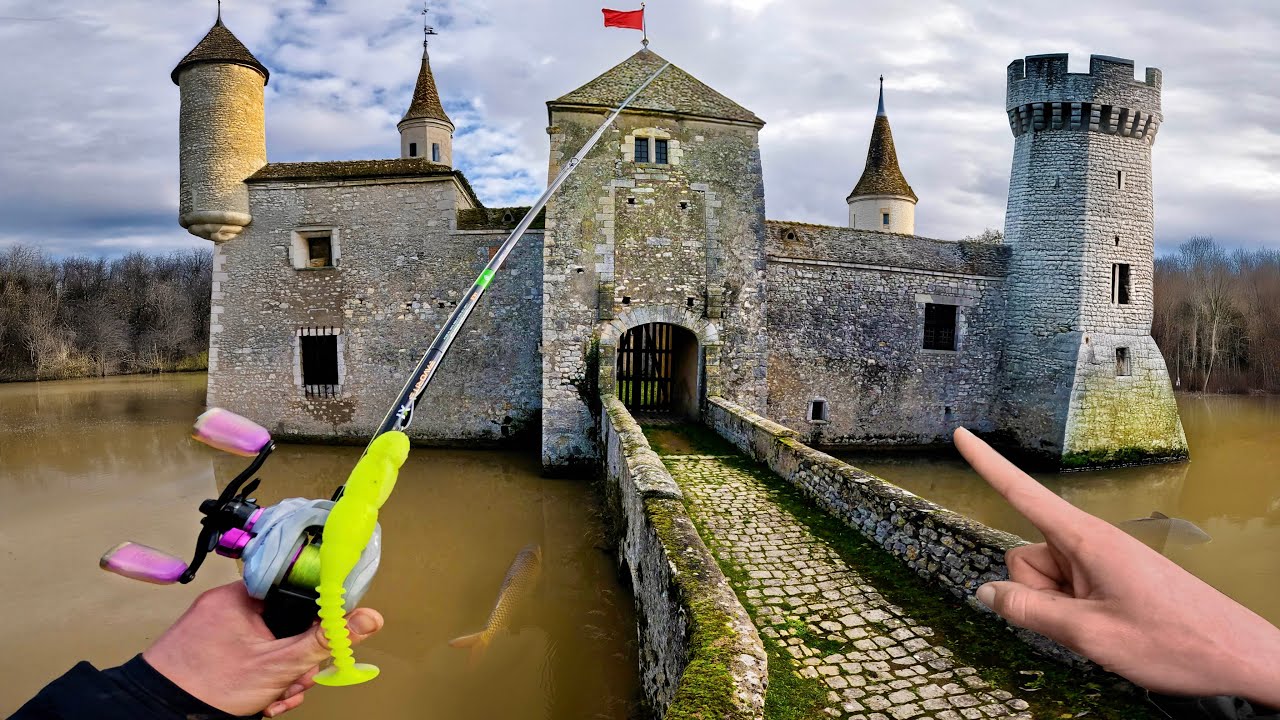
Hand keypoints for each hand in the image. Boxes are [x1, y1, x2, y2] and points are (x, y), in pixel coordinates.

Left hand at [142, 581, 383, 716]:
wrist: (154, 714)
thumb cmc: (203, 686)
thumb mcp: (276, 665)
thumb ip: (324, 642)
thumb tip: (366, 620)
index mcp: (242, 597)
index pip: (296, 594)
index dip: (315, 622)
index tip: (323, 642)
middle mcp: (227, 607)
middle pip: (285, 626)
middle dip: (296, 660)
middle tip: (295, 681)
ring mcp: (216, 630)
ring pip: (268, 646)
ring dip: (280, 675)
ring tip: (275, 697)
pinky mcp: (209, 650)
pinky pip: (248, 656)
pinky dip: (260, 679)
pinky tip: (262, 700)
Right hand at [954, 427, 1279, 706]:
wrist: (1237, 656)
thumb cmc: (1174, 641)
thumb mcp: (1091, 634)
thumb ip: (1030, 612)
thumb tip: (985, 593)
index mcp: (1084, 540)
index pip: (1021, 493)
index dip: (987, 464)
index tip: (960, 434)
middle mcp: (1088, 543)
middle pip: (1024, 559)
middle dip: (1036, 594)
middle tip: (1081, 623)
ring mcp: (1099, 561)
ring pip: (1044, 581)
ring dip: (1058, 609)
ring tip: (1103, 628)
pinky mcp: (1109, 578)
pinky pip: (1067, 591)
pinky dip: (1074, 613)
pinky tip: (1110, 629)